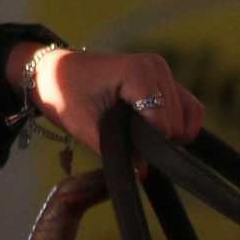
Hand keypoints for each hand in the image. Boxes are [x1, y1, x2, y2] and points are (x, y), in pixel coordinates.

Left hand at [20, 45, 205, 152]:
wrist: (52, 71)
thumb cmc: (63, 93)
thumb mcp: (82, 125)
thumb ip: (114, 150)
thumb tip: (143, 172)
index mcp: (138, 71)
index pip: (162, 125)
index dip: (143, 143)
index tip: (117, 140)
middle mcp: (156, 67)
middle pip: (175, 124)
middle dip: (151, 138)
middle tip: (118, 133)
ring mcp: (161, 71)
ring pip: (185, 118)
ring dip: (162, 133)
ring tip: (131, 130)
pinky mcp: (163, 79)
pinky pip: (187, 108)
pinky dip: (176, 125)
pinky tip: (153, 133)